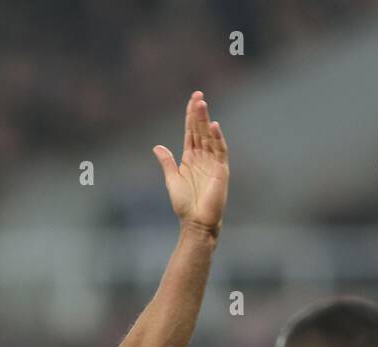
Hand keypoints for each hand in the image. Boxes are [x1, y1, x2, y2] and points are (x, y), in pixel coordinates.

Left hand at [153, 91, 228, 236]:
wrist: (195, 221)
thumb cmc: (184, 204)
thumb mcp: (172, 179)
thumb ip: (167, 162)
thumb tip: (157, 146)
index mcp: (190, 157)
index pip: (191, 132)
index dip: (191, 116)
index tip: (192, 100)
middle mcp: (203, 157)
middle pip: (200, 130)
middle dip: (199, 113)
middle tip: (198, 95)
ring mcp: (213, 162)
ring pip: (209, 136)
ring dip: (206, 120)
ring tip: (202, 104)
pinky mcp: (221, 171)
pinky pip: (220, 151)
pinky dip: (218, 138)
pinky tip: (214, 126)